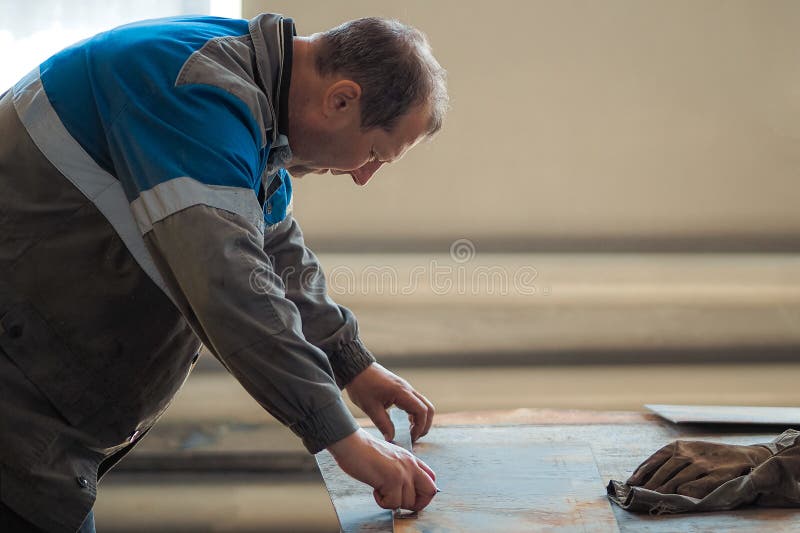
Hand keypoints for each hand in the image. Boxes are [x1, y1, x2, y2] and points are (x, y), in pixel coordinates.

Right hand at [328, 428, 437, 510]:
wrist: (351, 443)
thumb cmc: (365, 452)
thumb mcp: (391, 458)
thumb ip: (402, 470)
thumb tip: (407, 491)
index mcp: (411, 460)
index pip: (432, 479)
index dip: (424, 493)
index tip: (410, 497)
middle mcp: (410, 465)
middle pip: (430, 491)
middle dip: (418, 503)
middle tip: (400, 500)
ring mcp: (403, 472)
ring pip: (408, 502)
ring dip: (393, 502)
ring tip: (381, 489)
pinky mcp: (392, 480)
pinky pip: (393, 504)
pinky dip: (382, 502)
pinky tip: (375, 489)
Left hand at [346, 363, 434, 442]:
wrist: (356, 369)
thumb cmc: (362, 386)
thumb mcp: (371, 408)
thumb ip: (383, 424)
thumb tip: (391, 439)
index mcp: (402, 392)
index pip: (422, 411)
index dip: (420, 427)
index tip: (411, 438)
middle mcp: (407, 389)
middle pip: (428, 408)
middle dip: (425, 425)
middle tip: (414, 437)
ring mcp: (405, 388)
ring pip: (423, 405)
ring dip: (421, 419)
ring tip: (410, 431)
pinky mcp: (401, 389)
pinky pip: (415, 402)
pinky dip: (415, 413)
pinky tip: (407, 421)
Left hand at [627, 440, 771, 498]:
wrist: (743, 456)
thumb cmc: (708, 455)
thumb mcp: (687, 451)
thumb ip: (667, 461)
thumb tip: (642, 475)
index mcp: (679, 446)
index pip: (656, 459)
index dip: (642, 471)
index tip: (631, 482)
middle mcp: (690, 453)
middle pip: (666, 470)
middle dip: (651, 483)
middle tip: (640, 494)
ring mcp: (705, 464)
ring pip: (680, 478)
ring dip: (665, 489)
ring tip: (654, 498)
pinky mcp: (719, 475)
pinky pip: (701, 484)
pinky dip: (690, 490)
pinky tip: (680, 495)